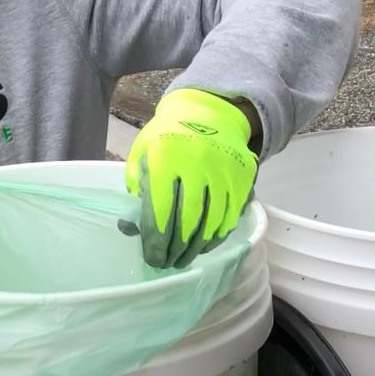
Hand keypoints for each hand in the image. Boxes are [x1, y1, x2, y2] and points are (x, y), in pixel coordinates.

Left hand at [125, 89, 257, 268]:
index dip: (156, 241)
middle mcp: (197, 163)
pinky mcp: (243, 176)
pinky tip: (205, 244)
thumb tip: (131, 229)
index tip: (153, 258)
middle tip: (168, 264)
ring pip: (211, 222)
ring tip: (184, 259)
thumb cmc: (167, 136)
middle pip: (187, 221)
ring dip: (197, 247)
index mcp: (165, 156)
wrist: (208, 111)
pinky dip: (217, 235)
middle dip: (176, 250)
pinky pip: (231, 216)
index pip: (161, 209)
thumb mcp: (142, 153)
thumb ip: (135, 188)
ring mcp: (223, 170)